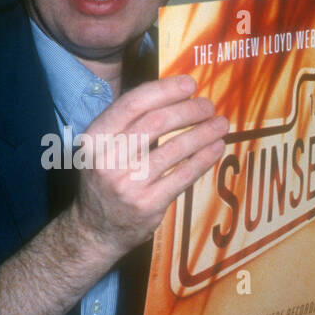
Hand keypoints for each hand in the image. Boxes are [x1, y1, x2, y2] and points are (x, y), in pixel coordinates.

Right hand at [70, 75, 228, 262]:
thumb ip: (127, 124)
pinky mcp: (148, 204)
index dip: (165, 90)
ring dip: (203, 133)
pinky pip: (183, 175)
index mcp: (95, 139)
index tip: (189, 84)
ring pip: (174, 149)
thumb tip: (173, 94)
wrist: (94, 230)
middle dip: (189, 110)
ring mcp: (128, 184)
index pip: (133, 104)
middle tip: (208, 106)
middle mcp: (108, 160)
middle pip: (156, 123)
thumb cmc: (106, 180)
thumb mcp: (102, 149)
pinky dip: (203, 158)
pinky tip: (216, 148)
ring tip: (220, 124)